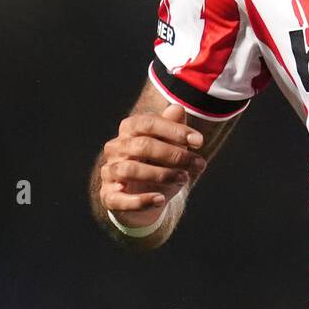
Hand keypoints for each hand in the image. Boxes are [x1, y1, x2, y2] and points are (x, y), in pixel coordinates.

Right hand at [99, 102, 206, 226]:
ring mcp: (109, 172)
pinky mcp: (109, 196)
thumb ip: (174, 129)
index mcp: (129, 129)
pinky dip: (140, 200)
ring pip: (131, 170)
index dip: (174, 130)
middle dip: (175, 155)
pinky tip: (160, 199)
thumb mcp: (172, 147)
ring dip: (162, 174)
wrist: (148, 196)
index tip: (199, 141)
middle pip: (143, 146)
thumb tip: (177, 109)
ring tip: (184, 178)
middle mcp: (115, 148)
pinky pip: (119, 199)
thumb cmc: (162, 165)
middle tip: (199, 164)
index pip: (148, 123)